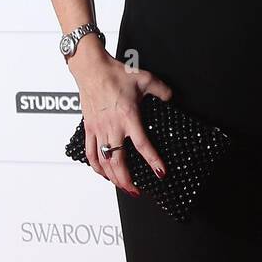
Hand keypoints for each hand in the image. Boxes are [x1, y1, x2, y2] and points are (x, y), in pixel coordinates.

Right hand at [69, 42, 172, 195]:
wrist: (92, 69)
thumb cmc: (116, 74)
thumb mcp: (145, 79)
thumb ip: (162, 90)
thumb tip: (171, 97)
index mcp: (128, 116)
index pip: (142, 144)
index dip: (152, 161)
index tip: (160, 172)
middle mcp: (112, 127)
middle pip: (118, 161)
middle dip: (127, 180)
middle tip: (137, 191)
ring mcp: (98, 129)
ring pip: (103, 161)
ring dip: (112, 178)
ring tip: (122, 187)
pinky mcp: (89, 128)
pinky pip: (90, 153)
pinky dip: (96, 167)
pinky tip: (103, 174)